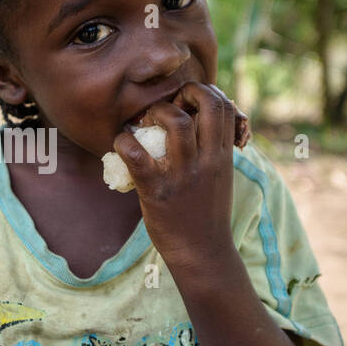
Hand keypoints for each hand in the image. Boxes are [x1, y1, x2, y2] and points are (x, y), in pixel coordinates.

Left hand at [113, 82, 245, 265]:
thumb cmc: (206, 213)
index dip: (206, 93)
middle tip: (168, 106)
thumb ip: (212, 149)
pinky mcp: (156, 190)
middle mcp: (207, 160)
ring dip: (156, 112)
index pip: (224, 107)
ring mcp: (182, 174)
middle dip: (186, 92)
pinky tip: (122, 145)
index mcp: (223, 155)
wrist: (202, 253)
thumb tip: (196, 122)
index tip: (189, 102)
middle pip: (207, 104)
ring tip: (146, 124)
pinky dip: (123, 142)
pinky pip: (136, 154)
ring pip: (174, 122)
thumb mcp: (220, 176)